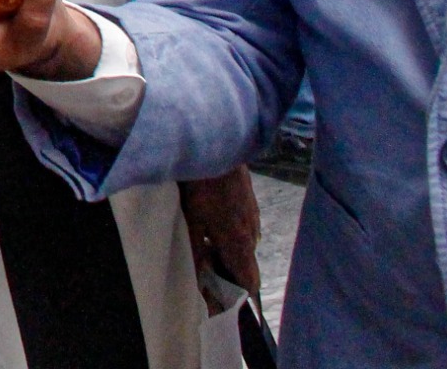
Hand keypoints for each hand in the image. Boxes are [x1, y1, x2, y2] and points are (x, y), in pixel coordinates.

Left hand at [179, 166, 261, 312]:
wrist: (218, 146)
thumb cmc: (202, 185)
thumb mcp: (193, 221)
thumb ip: (198, 252)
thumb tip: (202, 283)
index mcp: (240, 243)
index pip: (250, 281)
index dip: (237, 295)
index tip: (221, 300)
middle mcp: (252, 232)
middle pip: (245, 264)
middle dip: (228, 273)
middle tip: (204, 271)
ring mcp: (253, 215)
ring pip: (244, 244)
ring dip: (228, 252)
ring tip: (205, 246)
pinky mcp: (250, 202)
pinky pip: (244, 227)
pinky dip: (231, 234)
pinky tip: (212, 224)